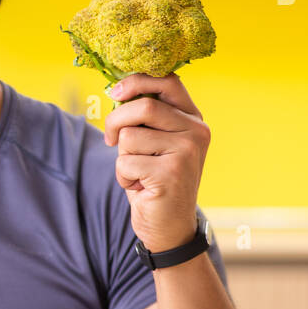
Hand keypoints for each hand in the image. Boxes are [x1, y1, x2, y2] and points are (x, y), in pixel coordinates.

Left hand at [102, 73, 209, 252]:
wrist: (168, 227)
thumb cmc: (154, 180)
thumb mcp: (153, 142)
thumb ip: (144, 117)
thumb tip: (117, 89)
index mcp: (194, 119)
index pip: (168, 81)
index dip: (137, 81)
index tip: (115, 91)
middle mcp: (196, 132)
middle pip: (143, 106)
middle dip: (115, 121)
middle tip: (111, 140)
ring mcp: (186, 152)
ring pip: (129, 135)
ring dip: (122, 156)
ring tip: (138, 173)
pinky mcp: (170, 173)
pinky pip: (125, 161)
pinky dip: (122, 176)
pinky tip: (140, 187)